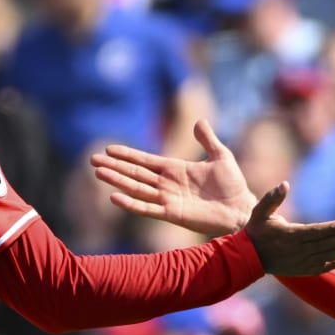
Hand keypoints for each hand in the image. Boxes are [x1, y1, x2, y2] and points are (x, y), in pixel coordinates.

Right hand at [91, 119, 259, 236]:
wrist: (241, 208)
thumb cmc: (233, 185)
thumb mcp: (221, 156)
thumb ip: (208, 140)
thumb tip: (199, 120)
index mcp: (175, 169)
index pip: (145, 160)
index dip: (127, 154)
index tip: (109, 148)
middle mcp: (167, 184)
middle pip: (135, 173)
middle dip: (114, 166)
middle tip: (92, 159)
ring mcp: (168, 199)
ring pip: (136, 188)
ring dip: (117, 180)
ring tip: (98, 172)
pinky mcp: (172, 214)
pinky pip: (147, 208)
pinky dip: (130, 203)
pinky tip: (114, 196)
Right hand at [242, 181, 334, 275]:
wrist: (247, 258)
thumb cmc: (256, 231)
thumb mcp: (260, 212)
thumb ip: (272, 198)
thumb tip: (284, 184)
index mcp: (289, 235)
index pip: (315, 231)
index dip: (333, 228)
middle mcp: (296, 250)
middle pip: (325, 244)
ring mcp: (299, 262)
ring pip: (325, 256)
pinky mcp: (300, 270)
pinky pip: (320, 267)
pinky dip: (333, 263)